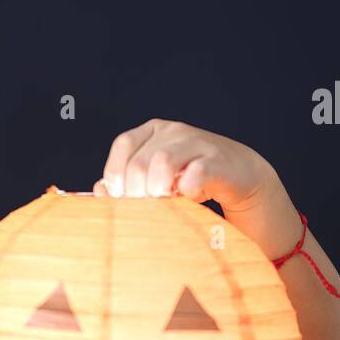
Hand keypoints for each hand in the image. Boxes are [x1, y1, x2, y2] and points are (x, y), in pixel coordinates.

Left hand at [93, 119, 277, 211]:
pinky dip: (186, 191)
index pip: (123, 146)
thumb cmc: (190, 180)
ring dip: (158, 191)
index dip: (117, 177)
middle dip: (137, 193)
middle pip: (139, 162)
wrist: (240, 177)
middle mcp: (173, 131)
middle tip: (146, 209)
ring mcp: (198, 142)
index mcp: (152, 131)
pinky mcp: (219, 160)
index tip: (123, 200)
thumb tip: (99, 191)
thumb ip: (126, 183)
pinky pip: (195, 174)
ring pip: (162, 163)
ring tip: (165, 203)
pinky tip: (188, 198)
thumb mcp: (155, 179)